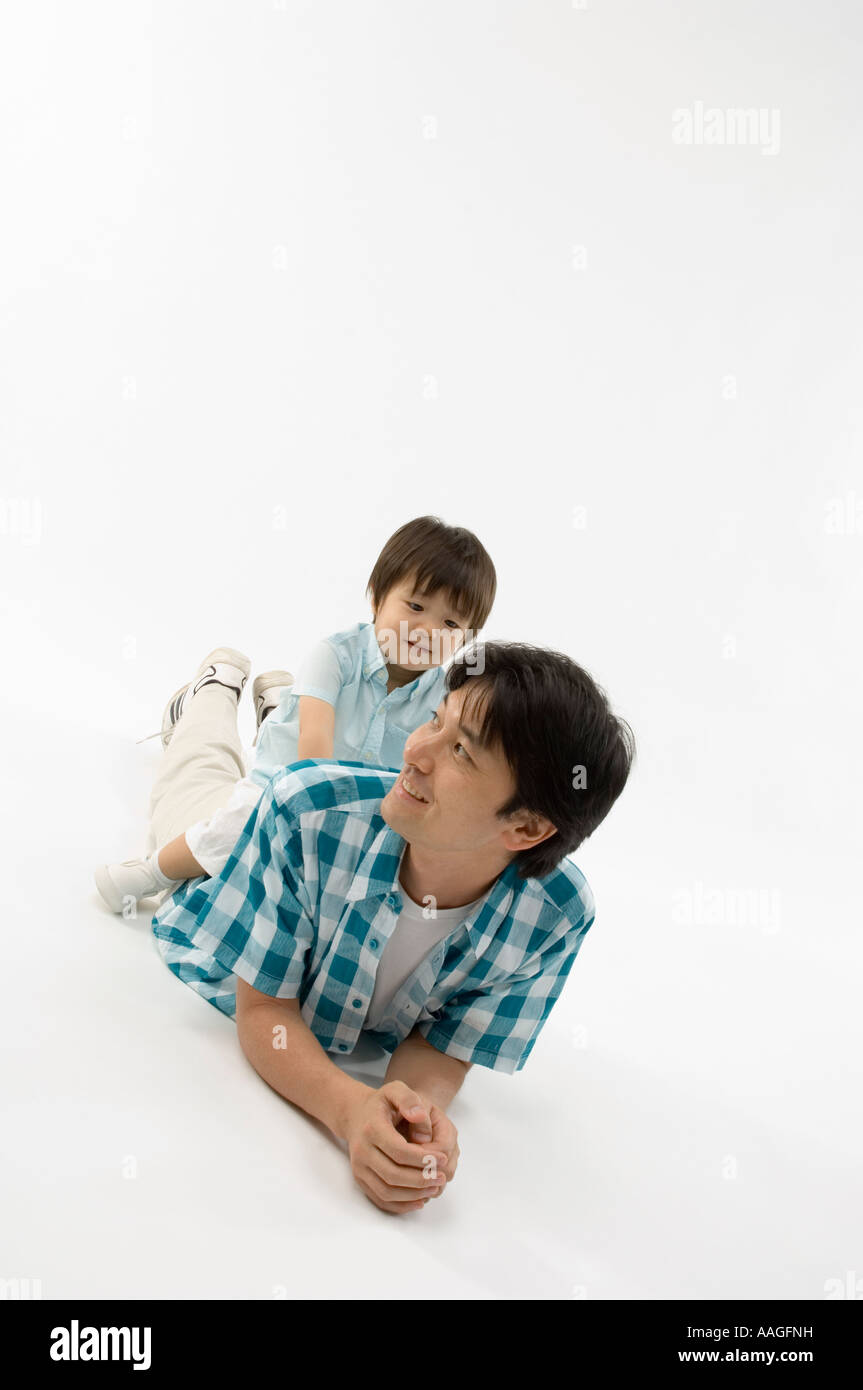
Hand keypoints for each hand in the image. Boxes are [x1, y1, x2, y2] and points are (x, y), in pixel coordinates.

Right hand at [344, 1081, 451, 1213]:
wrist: (356, 1115)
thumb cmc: (381, 1103)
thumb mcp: (395, 1089)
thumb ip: (409, 1099)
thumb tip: (420, 1116)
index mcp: (372, 1128)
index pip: (399, 1151)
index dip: (423, 1158)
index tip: (443, 1158)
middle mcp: (361, 1151)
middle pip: (393, 1175)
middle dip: (421, 1179)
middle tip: (442, 1177)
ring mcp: (359, 1168)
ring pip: (387, 1191)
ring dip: (413, 1194)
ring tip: (434, 1188)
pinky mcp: (361, 1180)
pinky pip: (380, 1199)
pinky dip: (401, 1205)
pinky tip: (419, 1200)